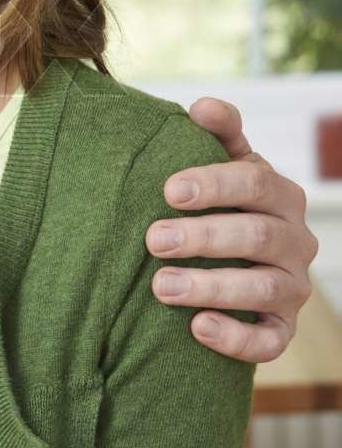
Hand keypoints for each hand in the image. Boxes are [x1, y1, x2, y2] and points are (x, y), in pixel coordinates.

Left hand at [147, 96, 318, 362]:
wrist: (230, 262)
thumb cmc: (217, 203)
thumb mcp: (219, 164)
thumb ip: (217, 134)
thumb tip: (202, 106)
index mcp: (279, 195)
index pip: (256, 182)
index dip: (215, 184)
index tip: (168, 189)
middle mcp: (294, 241)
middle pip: (257, 235)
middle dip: (203, 237)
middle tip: (152, 239)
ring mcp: (292, 288)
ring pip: (263, 288)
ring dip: (211, 286)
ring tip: (160, 287)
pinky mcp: (282, 329)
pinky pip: (270, 341)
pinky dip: (236, 337)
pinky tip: (196, 328)